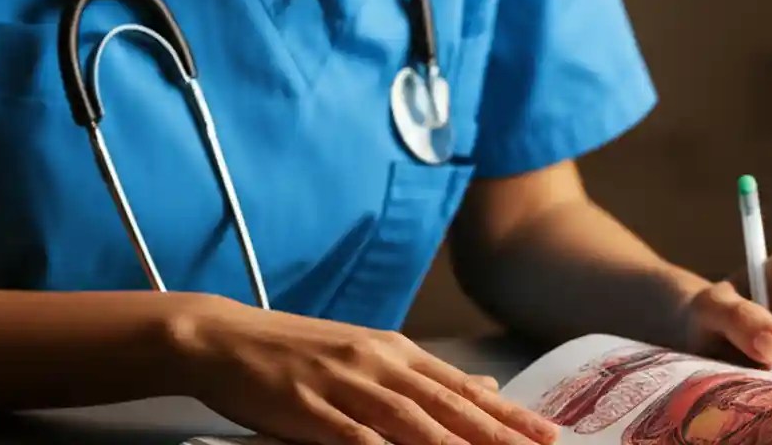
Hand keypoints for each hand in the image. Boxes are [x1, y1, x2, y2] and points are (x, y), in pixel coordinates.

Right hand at [166, 295, 559, 444]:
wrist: (225, 337)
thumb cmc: (295, 351)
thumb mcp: (365, 353)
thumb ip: (421, 376)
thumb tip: (483, 388)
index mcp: (393, 350)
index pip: (461, 387)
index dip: (506, 413)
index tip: (547, 433)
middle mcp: (377, 362)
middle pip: (447, 404)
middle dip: (497, 432)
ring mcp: (343, 383)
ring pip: (410, 419)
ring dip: (452, 443)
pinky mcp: (308, 407)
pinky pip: (352, 436)